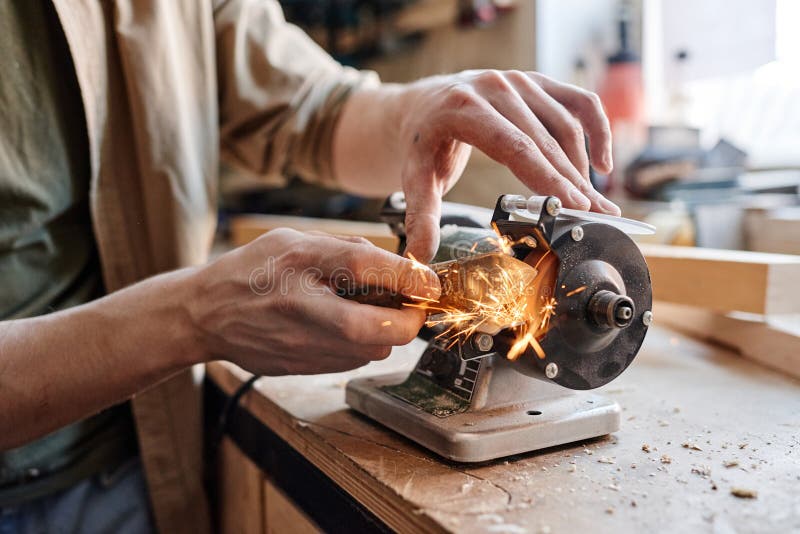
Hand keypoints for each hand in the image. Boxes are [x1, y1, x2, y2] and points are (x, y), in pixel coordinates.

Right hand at [187, 229, 439, 374]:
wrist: (206, 314)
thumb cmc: (251, 271)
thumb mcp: (296, 241)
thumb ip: (349, 249)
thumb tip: (399, 265)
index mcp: (304, 267)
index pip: (375, 270)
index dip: (414, 277)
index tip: (431, 282)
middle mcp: (308, 312)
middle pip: (387, 329)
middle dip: (410, 317)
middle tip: (409, 301)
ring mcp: (306, 348)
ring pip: (375, 349)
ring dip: (386, 331)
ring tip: (367, 309)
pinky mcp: (306, 369)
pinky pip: (353, 359)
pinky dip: (362, 343)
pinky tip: (343, 324)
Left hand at [388, 70, 618, 260]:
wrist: (422, 105)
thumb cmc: (422, 142)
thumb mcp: (415, 176)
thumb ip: (420, 215)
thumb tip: (421, 256)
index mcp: (465, 108)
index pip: (516, 147)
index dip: (548, 178)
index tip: (575, 206)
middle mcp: (495, 87)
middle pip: (546, 140)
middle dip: (574, 182)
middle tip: (598, 217)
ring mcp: (519, 81)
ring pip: (566, 125)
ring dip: (584, 166)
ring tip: (596, 204)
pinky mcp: (535, 82)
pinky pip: (579, 101)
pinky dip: (598, 129)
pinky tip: (603, 163)